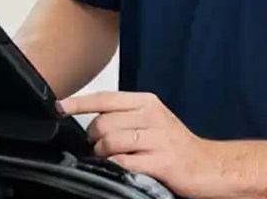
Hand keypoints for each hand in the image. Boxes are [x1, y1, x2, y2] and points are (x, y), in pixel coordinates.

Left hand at [58, 91, 226, 197]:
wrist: (207, 165)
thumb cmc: (175, 144)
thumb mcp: (151, 119)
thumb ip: (125, 115)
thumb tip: (92, 119)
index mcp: (146, 102)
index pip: (105, 98)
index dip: (78, 103)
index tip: (59, 106)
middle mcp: (151, 116)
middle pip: (102, 123)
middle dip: (93, 139)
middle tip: (100, 147)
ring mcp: (157, 139)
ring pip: (110, 142)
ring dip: (103, 154)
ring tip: (111, 158)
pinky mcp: (160, 161)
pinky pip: (123, 162)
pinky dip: (116, 166)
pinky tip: (123, 166)